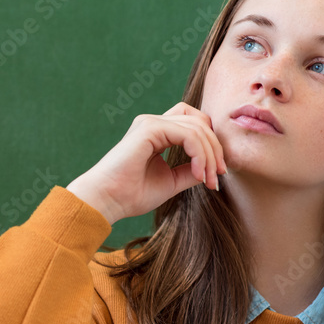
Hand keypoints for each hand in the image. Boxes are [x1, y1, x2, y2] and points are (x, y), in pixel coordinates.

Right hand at [66, 102, 226, 224]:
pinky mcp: (150, 128)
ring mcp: (151, 123)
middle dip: (215, 150)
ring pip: (197, 127)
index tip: (216, 176)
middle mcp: (154, 123)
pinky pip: (188, 134)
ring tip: (208, 179)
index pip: (195, 124)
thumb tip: (213, 167)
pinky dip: (200, 154)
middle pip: (200, 122)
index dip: (211, 146)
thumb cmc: (131, 195)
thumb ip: (190, 170)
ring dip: (210, 155)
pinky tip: (198, 173)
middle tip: (217, 178)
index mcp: (157, 133)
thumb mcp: (171, 181)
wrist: (107, 201)